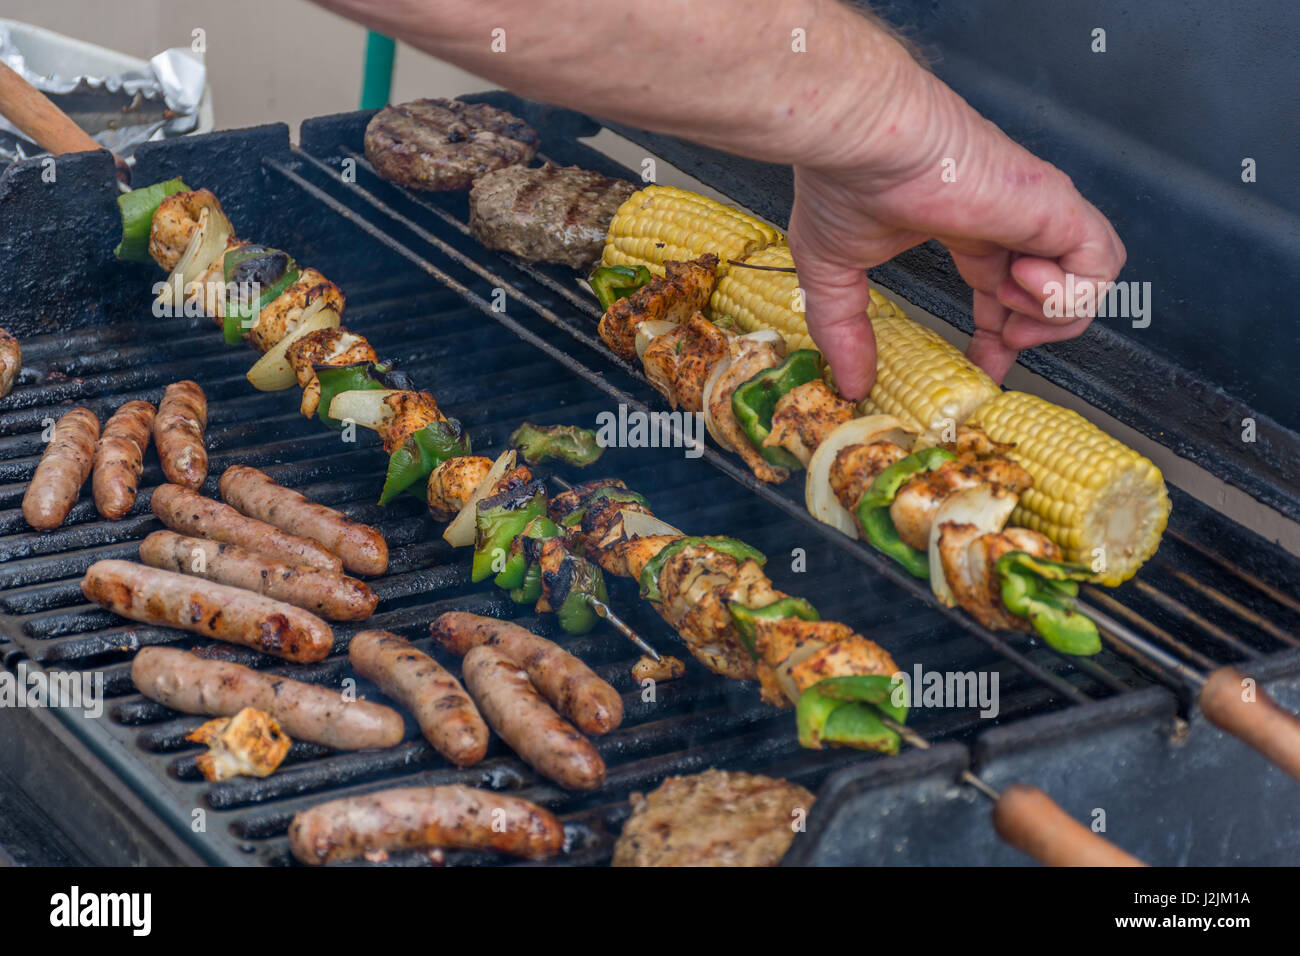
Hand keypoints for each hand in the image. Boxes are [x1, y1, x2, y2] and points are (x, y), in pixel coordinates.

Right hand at [787, 66, 1125, 399]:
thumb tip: (849, 383)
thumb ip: (844, 329)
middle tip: (994, 362)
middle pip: (1050, 295)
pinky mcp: (1056, 209)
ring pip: (1086, 283)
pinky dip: (1069, 293)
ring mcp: (1036, 213)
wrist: (866, 140)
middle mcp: (1008, 220)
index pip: (1002, 291)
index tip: (979, 368)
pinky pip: (1099, 267)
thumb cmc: (847, 180)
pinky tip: (1021, 280)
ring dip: (1048, 316)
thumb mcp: (832, 272)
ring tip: (1006, 305)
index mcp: (966, 228)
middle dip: (1027, 339)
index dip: (997, 337)